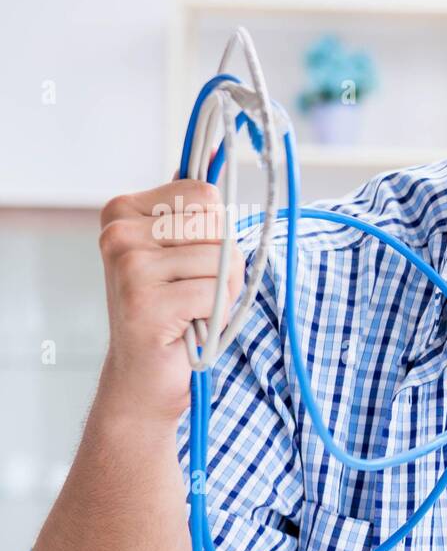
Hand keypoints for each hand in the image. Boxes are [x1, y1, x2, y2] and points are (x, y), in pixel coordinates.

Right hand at [96, 179, 244, 425]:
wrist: (143, 376)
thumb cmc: (173, 313)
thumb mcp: (184, 254)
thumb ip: (198, 218)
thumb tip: (217, 174)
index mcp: (123, 211)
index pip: (204, 194)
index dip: (216, 232)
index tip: (192, 261)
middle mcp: (119, 234)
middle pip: (216, 225)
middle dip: (223, 264)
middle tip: (194, 292)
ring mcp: (128, 266)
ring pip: (221, 260)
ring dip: (221, 292)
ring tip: (191, 310)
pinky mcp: (145, 301)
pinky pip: (215, 294)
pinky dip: (215, 315)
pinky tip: (188, 326)